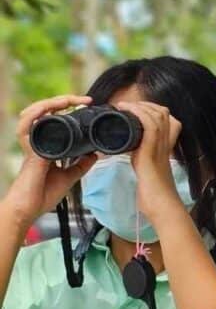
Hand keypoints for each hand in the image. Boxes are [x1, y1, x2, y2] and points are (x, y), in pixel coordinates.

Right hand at [1, 95, 98, 228]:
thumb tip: (95, 154)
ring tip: (68, 99)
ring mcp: (32, 145)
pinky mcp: (30, 151)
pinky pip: (27, 128)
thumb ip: (80, 165)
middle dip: (62, 101)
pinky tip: (48, 110)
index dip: (66, 108)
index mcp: (47, 145)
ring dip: (49, 103)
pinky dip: (35, 116)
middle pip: (43, 111)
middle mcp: (38, 141)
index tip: (87, 105)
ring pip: (32, 114)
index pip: (53, 118)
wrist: (30, 209)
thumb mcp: (69, 177)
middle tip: (84, 100)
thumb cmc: (43, 194)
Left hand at [114, 101, 185, 223]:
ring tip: (124, 106)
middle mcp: (166, 145)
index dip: (153, 111)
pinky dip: (138, 115)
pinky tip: (126, 112)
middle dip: (145, 106)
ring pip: (157, 116)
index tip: (135, 111)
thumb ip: (143, 162)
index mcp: (166, 149)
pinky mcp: (151, 153)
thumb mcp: (149, 173)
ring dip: (139, 107)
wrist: (162, 207)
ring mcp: (161, 148)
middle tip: (127, 107)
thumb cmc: (155, 196)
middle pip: (163, 114)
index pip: (168, 120)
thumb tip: (129, 155)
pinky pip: (149, 126)